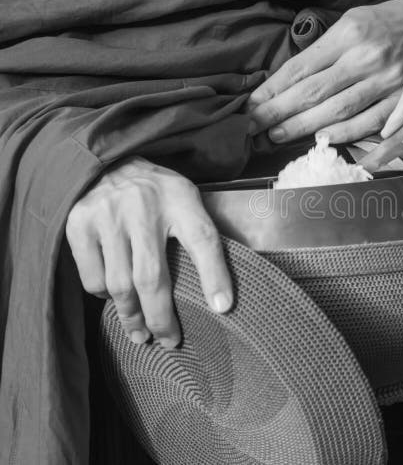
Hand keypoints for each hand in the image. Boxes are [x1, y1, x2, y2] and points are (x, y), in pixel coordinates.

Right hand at [66, 157, 232, 347]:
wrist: (105, 160)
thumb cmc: (155, 192)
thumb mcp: (185, 199)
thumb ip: (199, 234)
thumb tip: (219, 293)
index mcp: (180, 198)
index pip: (203, 239)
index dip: (215, 276)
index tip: (224, 308)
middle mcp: (143, 206)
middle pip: (153, 277)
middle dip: (162, 318)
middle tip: (168, 341)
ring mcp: (108, 216)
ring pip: (120, 285)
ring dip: (132, 317)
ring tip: (141, 333)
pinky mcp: (79, 225)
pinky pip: (93, 278)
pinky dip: (104, 296)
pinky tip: (114, 299)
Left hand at [248, 0, 402, 144]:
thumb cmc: (383, 22)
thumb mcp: (351, 21)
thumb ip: (324, 50)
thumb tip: (289, 81)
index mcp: (349, 34)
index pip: (301, 68)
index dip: (274, 90)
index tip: (253, 105)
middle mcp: (366, 58)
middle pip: (314, 92)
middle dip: (279, 112)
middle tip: (254, 127)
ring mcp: (386, 82)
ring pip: (338, 111)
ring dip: (303, 127)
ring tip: (277, 135)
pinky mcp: (402, 100)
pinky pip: (369, 122)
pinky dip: (344, 134)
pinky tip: (321, 140)